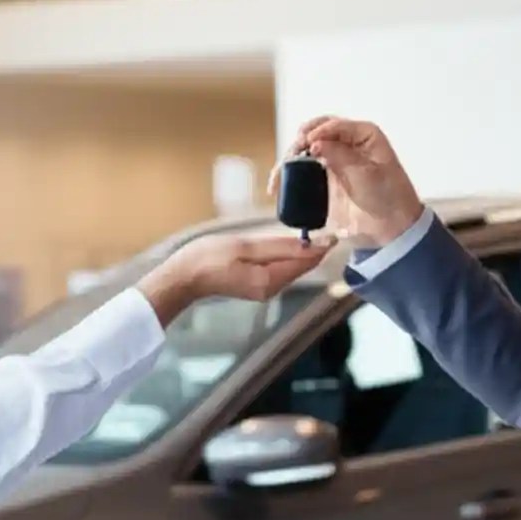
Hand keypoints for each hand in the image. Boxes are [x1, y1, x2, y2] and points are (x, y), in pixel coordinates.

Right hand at [136, 233, 334, 326]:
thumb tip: (311, 245)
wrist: (184, 276)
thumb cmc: (209, 257)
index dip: (322, 248)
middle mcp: (272, 289)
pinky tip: (289, 244)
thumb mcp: (246, 246)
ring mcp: (265, 289)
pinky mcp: (258, 285)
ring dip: (302, 253)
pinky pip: (281, 269)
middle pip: (302, 267)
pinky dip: (288, 257)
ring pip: (293, 268)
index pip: (306, 263)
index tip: (336, 232)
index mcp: (270, 280)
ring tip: (314, 234)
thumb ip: (279, 246)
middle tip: (329, 229)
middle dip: (315, 250)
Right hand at [268, 116, 423, 247]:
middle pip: (316, 132)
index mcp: (364, 135)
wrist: (391, 226)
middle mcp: (347, 142)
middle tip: (293, 155)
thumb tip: (314, 142)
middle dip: (300, 141)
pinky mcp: (326, 176)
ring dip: (291, 156)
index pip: (335, 125)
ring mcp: (335, 158)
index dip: (319, 131)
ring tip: (281, 171)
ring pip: (306, 148)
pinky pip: (304, 168)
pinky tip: (279, 181)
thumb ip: (341, 156)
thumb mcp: (368, 175)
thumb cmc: (390, 198)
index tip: (307, 143)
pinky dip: (290, 172)